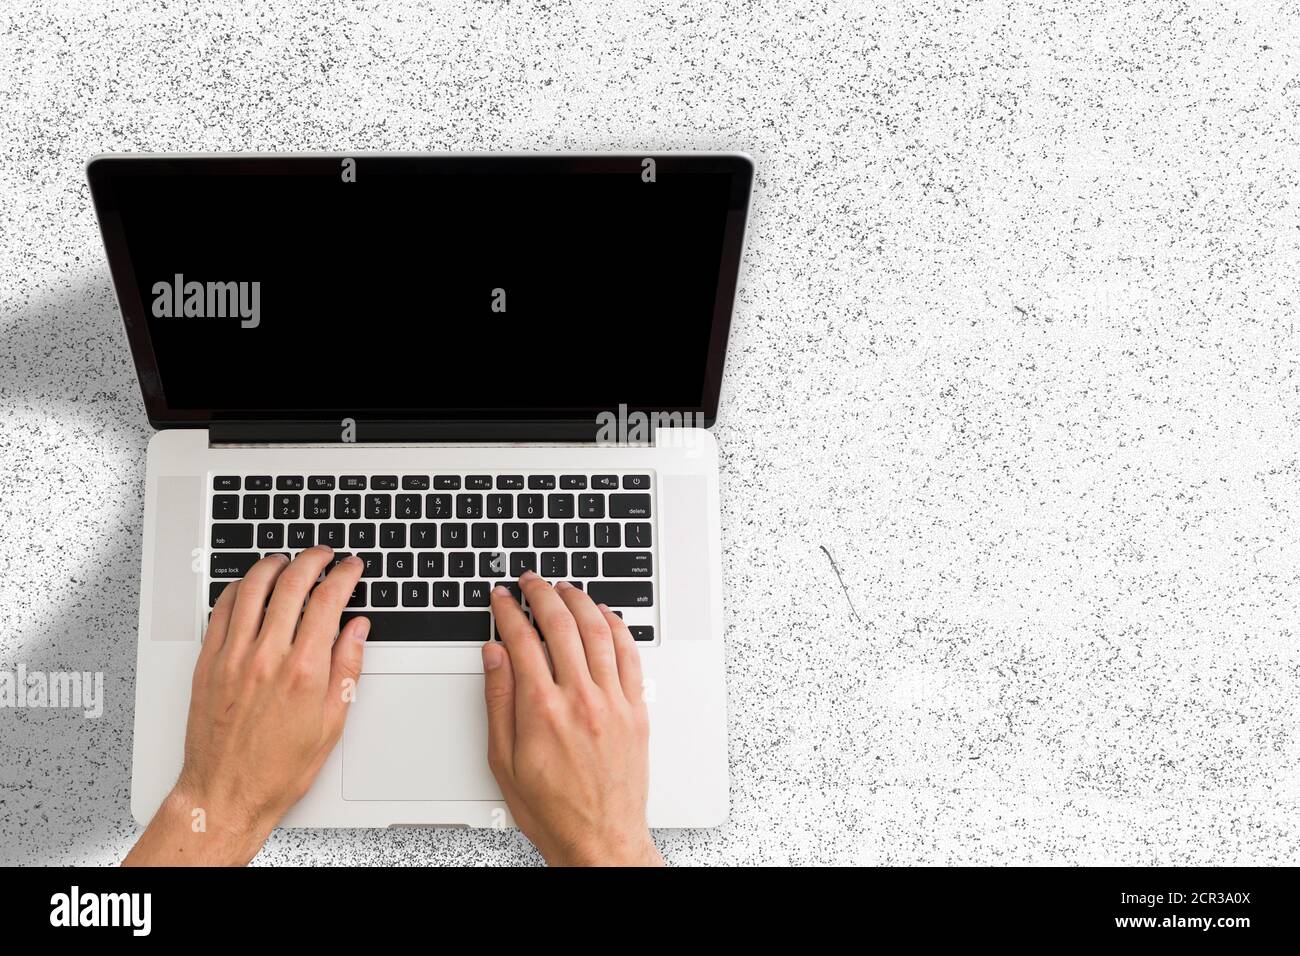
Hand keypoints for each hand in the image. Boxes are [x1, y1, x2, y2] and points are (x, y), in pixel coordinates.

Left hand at [124, 547, 368, 865]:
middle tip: (324, 554)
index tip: (351, 567)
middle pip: (291, 584)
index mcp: (304, 671)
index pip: (328, 601)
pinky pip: (221, 610)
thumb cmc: (278, 768)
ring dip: (273, 564)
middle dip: (313, 559)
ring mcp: (232, 657)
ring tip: (287, 560)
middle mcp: (267, 657)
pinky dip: (238, 588)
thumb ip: (347, 668)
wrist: (227, 794)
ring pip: (253, 588)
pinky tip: (250, 586)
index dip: (343, 575)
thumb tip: (358, 630)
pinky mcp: (208, 663)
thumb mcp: (332, 722)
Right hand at [484, 571, 661, 865]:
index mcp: (541, 710)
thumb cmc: (551, 809)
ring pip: (598, 631)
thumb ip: (498, 700)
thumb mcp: (503, 760)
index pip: (522, 640)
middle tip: (531, 581)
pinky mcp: (636, 710)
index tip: (501, 597)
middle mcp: (580, 699)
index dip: (508, 610)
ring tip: (564, 587)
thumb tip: (494, 655)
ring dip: (579, 601)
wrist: (600, 840)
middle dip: (542, 594)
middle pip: (561, 624)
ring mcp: (613, 702)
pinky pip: (628, 655)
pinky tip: (604, 615)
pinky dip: (616, 627)